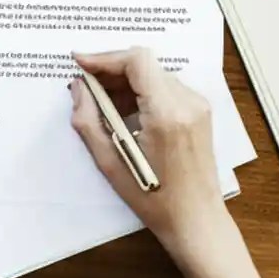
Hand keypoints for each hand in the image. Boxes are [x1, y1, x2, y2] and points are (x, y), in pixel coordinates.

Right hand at [69, 48, 230, 263]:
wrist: (196, 220)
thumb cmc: (155, 200)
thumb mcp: (111, 164)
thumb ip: (89, 121)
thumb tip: (79, 89)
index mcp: (167, 114)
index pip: (137, 62)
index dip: (105, 58)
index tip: (81, 64)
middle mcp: (187, 103)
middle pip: (144, 65)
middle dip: (112, 71)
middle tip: (86, 89)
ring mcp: (197, 106)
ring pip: (154, 74)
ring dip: (126, 83)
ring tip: (103, 107)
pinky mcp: (200, 112)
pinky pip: (166, 88)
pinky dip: (142, 93)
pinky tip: (126, 114)